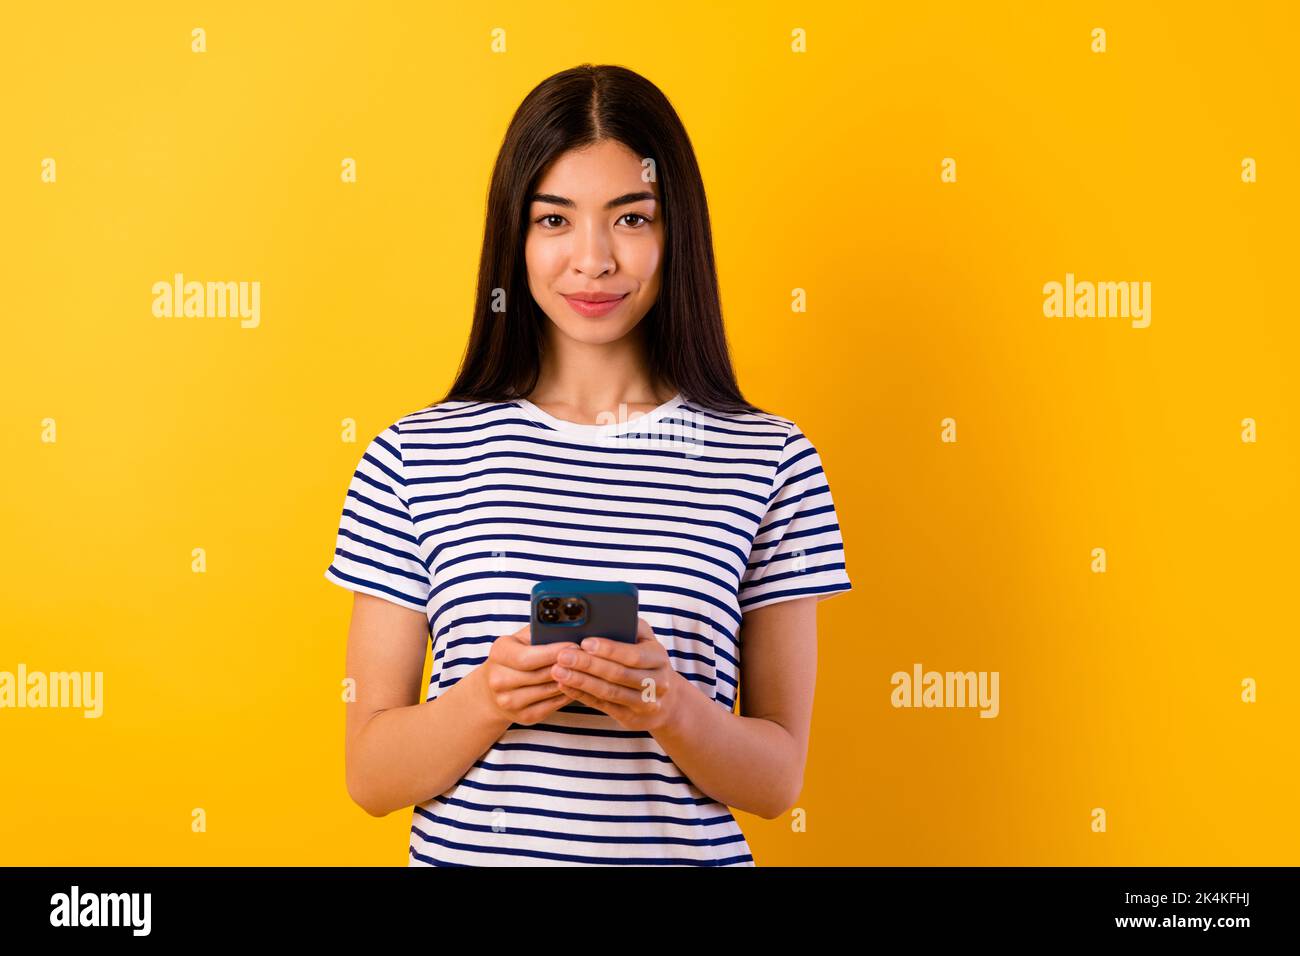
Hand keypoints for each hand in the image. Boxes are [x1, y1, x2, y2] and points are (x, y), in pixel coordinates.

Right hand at [479, 623, 577, 725]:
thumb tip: (567, 626)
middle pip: (542, 675)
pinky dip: (567, 694)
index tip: (574, 646)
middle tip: (586, 657)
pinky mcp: (524, 716)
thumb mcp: (520, 639)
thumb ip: (539, 632)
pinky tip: (577, 685)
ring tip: (585, 670)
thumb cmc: (514, 657)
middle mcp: (499, 680)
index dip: (554, 653)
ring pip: (550, 690)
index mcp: (499, 654)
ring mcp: (510, 701)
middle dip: (567, 666)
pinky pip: (553, 705)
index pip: (528, 657)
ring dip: (570, 680)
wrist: (494, 689)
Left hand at [550, 617, 682, 731]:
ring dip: (581, 681)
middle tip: (563, 655)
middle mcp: (656, 683)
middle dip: (587, 664)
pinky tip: (565, 686)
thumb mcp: (648, 641)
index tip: (585, 641)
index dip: (609, 649)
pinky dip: (582, 695)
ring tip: (558, 671)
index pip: (633, 655)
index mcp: (658, 658)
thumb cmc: (648, 662)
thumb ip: (631, 626)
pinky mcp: (630, 718)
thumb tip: (607, 614)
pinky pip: (603, 706)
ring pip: (608, 692)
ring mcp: (644, 704)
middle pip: (618, 674)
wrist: (667, 702)